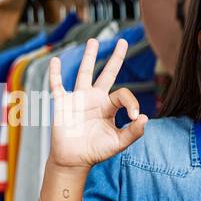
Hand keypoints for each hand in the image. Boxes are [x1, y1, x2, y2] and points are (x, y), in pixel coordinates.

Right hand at [46, 38, 147, 169]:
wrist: (74, 159)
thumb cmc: (97, 151)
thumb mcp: (119, 143)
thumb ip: (133, 132)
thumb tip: (145, 117)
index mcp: (110, 106)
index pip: (124, 94)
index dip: (132, 103)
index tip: (134, 117)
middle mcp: (95, 98)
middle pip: (107, 73)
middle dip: (116, 58)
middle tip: (123, 41)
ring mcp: (78, 98)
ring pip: (84, 73)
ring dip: (88, 57)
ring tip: (94, 41)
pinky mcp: (62, 103)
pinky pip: (57, 85)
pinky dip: (55, 73)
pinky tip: (56, 61)